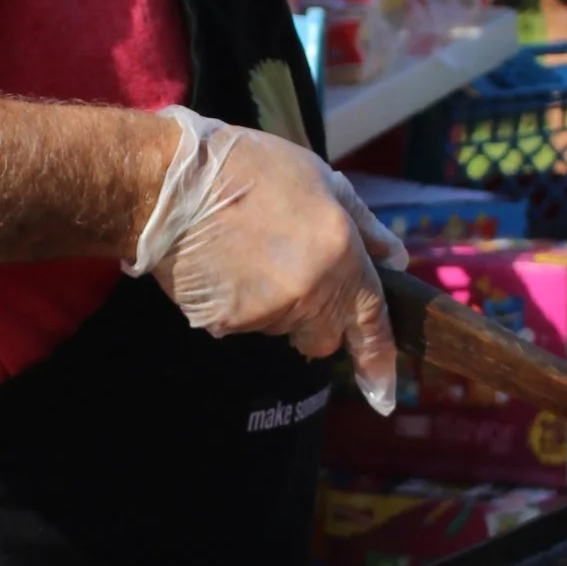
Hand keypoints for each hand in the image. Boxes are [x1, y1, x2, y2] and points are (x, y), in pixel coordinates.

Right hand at [125, 111, 407, 409]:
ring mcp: (264, 313)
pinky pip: (241, 324)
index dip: (379, 362)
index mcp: (340, 257)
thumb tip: (394, 258)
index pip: (371, 322)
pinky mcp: (224, 323)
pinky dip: (237, 304)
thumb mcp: (319, 178)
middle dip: (317, 320)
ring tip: (247, 255)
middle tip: (292, 275)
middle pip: (324, 338)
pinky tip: (221, 267)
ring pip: (280, 328)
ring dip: (274, 306)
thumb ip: (362, 224)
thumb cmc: (249, 168)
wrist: (172, 184)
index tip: (383, 397)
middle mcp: (308, 294)